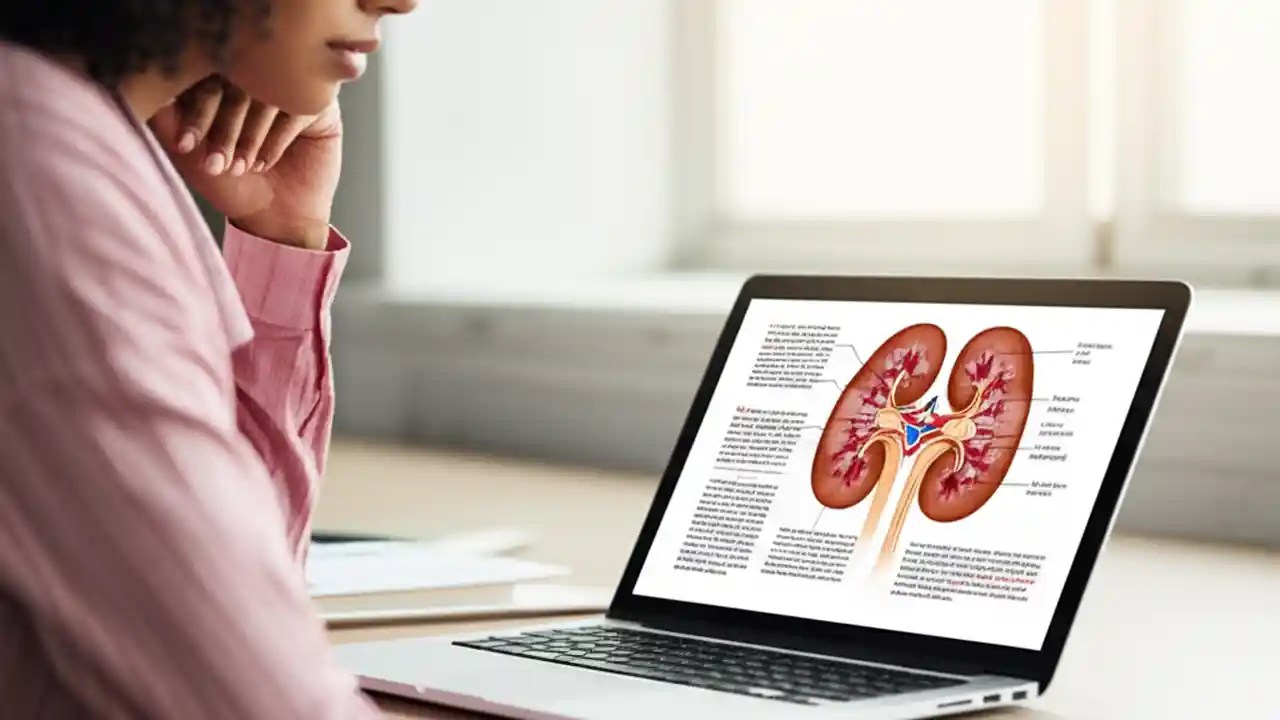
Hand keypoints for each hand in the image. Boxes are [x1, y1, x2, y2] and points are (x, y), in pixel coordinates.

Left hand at [150, 76, 343, 249]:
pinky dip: (277, 139)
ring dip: (250, 136)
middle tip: (217, 163)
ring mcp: (291, 90)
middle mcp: (259, 80)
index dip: (195, 111)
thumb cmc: (233, 185)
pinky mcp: (320, 107)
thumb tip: (146, 85)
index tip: (186, 145)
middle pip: (239, 83)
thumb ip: (166, 118)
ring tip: (241, 167)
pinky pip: (298, 109)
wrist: (276, 219)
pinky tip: (265, 164)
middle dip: (224, 128)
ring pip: (268, 95)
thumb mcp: (190, 154)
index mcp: (224, 83)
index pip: (206, 77)